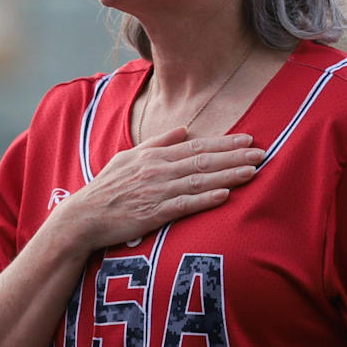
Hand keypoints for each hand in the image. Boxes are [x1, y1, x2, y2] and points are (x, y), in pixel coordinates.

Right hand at [46, 124, 262, 253]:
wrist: (83, 217)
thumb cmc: (106, 188)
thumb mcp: (128, 158)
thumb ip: (158, 143)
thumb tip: (183, 130)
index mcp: (154, 157)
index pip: (196, 146)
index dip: (224, 143)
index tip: (247, 139)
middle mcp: (159, 171)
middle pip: (203, 161)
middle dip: (235, 156)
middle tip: (263, 152)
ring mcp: (157, 192)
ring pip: (199, 181)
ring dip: (228, 176)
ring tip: (253, 171)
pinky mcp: (154, 214)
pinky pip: (185, 205)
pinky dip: (206, 200)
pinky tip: (226, 196)